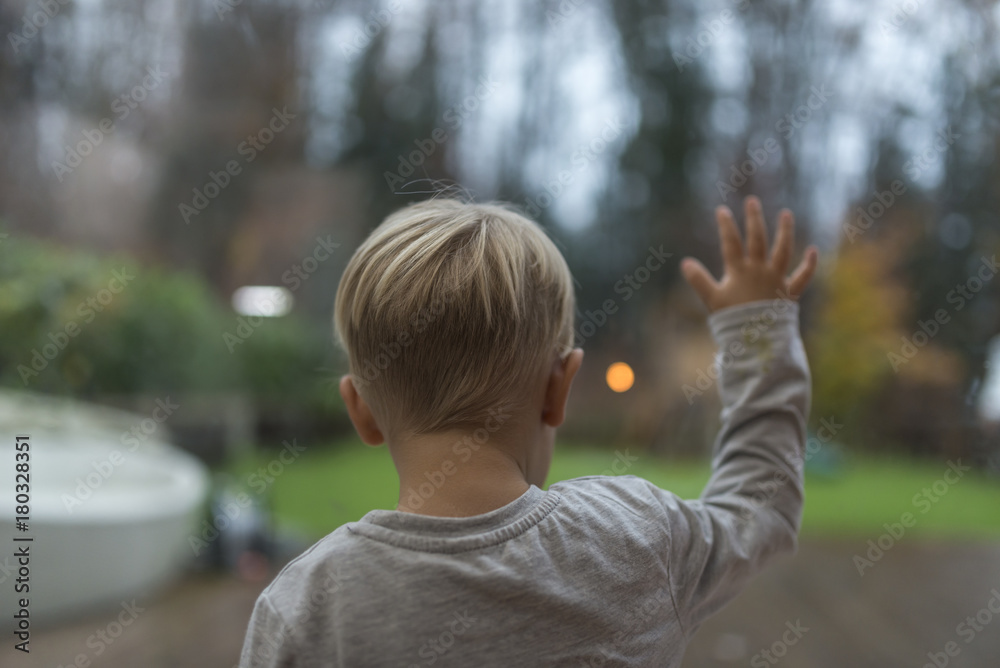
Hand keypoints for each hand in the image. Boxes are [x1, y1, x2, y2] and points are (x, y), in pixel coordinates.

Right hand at [681, 196, 818, 312]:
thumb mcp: (711, 299)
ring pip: (783, 250)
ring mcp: (776, 279)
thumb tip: (685, 262)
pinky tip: (813, 250)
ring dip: (785, 231)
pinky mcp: (790, 292)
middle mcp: (759, 270)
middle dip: (753, 219)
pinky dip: (809, 264)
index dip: (726, 226)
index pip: (731, 243)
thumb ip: (699, 280)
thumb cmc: (731, 320)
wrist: (756, 339)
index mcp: (739, 271)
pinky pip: (803, 276)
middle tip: (751, 202)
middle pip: (757, 239)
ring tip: (786, 213)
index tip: (722, 210)